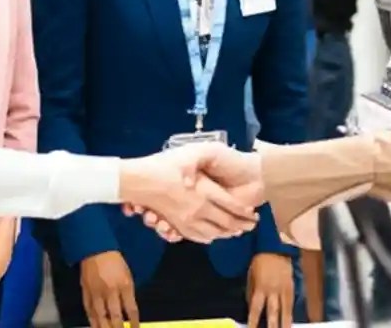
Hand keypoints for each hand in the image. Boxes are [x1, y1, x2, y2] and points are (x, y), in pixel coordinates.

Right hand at [80, 251, 138, 327]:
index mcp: (124, 285)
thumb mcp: (127, 275)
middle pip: (115, 316)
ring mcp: (97, 293)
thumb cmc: (115, 262)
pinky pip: (89, 310)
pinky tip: (95, 326)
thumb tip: (128, 311)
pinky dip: (92, 321)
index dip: (134, 323)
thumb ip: (128, 293)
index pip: (131, 309)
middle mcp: (111, 291)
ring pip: (101, 317)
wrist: (95, 250)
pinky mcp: (86, 292)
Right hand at [118, 143, 259, 243]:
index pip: (230, 205)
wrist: (137, 181)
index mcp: (204, 191)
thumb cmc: (163, 164)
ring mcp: (187, 220)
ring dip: (227, 233)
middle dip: (242, 224)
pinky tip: (212, 236)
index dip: (243, 210)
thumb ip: (203, 157)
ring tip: (237, 232)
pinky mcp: (177, 225)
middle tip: (252, 225)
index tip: (253, 213)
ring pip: (213, 232)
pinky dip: (208, 237)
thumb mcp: (188, 153)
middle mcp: (199, 209)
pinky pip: (197, 236)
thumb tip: (215, 173)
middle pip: (226, 222)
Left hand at [246, 253, 293, 327]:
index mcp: (260, 288)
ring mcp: (284, 290)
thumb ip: (251, 292)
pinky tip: (290, 324)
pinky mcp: (292, 288)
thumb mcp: (250, 276)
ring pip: (285, 311)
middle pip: (272, 313)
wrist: (276, 248)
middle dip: (272, 327)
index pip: (256, 309)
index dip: (253, 322)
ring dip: (284, 325)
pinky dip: (290, 316)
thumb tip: (251, 306)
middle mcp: (273, 291)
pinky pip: (291, 305)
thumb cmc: (260, 262)